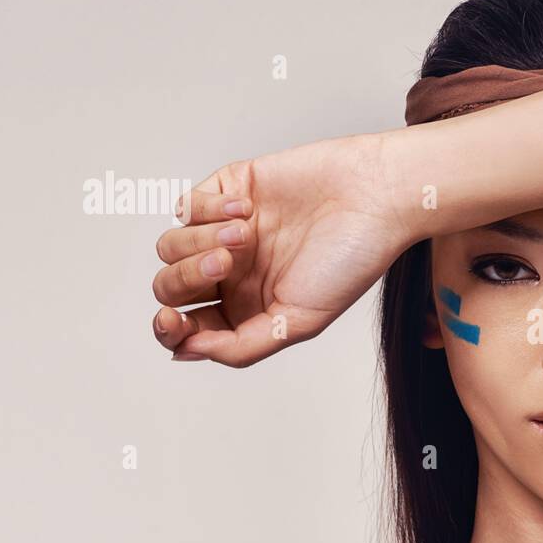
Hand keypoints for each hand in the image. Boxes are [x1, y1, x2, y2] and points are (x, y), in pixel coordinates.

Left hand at [151, 133, 409, 366]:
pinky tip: (247, 209)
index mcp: (248, 309)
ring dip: (200, 240)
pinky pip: (185, 206)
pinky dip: (206, 209)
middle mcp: (234, 274)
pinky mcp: (227, 191)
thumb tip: (184, 351)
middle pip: (171, 288)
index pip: (188, 328)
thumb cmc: (350, 260)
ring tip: (245, 232)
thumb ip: (242, 346)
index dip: (169, 329)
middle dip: (188, 276)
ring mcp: (226, 232)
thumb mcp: (301, 320)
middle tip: (226, 262)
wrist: (373, 197)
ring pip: (170, 247)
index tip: (171, 321)